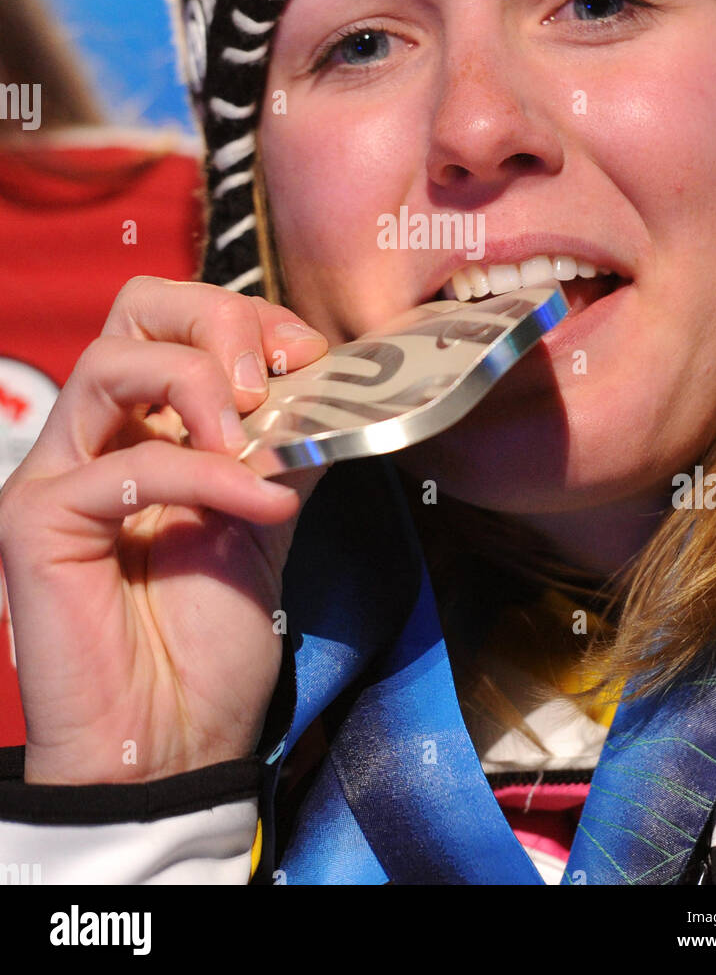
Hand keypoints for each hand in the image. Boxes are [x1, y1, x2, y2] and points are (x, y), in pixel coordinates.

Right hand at [0, 277, 329, 785]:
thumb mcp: (268, 522)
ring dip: (200, 384)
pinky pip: (123, 466)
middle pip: (134, 310)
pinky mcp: (39, 522)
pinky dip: (205, 474)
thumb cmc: (209, 645)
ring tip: (253, 439)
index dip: (249, 319)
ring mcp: (61, 474)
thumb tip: (336, 390)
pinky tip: (262, 501)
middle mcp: (99, 436)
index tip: (309, 357)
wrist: (174, 744)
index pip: (179, 322)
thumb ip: (288, 450)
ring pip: (110, 363)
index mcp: (150, 426)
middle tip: (267, 379)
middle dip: (215, 318)